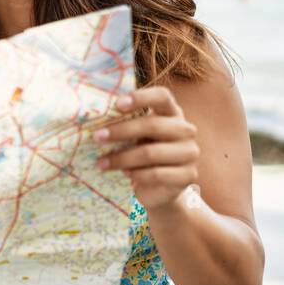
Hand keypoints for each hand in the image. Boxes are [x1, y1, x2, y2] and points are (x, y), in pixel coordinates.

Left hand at [95, 87, 199, 211]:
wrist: (157, 187)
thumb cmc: (140, 153)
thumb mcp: (133, 136)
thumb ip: (123, 124)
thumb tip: (93, 118)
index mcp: (172, 113)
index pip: (162, 96)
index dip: (141, 97)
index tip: (117, 105)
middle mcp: (185, 130)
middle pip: (152, 125)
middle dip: (121, 131)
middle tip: (97, 137)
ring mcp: (190, 152)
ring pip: (151, 152)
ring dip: (122, 158)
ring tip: (102, 163)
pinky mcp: (188, 175)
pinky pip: (157, 174)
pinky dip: (137, 175)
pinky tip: (125, 175)